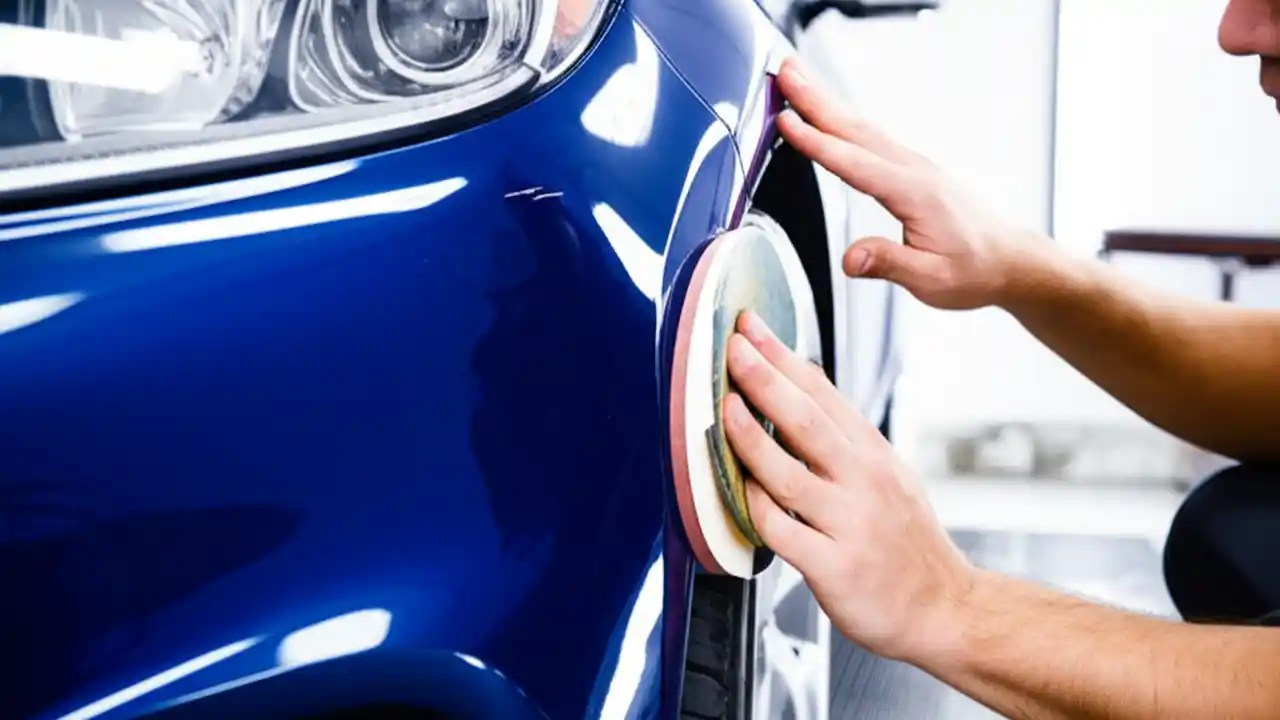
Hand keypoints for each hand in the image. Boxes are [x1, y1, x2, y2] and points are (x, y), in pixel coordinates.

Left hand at [724, 311, 975, 661]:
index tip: (751, 326)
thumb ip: (843, 439)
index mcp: (873, 454)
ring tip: (723, 408)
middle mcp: (863, 482)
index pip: (823, 394)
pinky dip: (757, 508)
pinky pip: (784, 532)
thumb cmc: (905, 541)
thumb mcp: (886, 475)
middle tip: (733, 346)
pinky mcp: (833, 567)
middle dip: (765, 379)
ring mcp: (849, 524)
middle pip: (806, 421)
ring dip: (751, 438)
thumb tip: (797, 386)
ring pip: (788, 474)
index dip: (783, 357)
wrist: (945, 609)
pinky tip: (739, 491)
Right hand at [774, 58, 1046, 309]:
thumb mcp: (931, 279)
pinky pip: (870, 136)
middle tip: (786, 73)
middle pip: (855, 129)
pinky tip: (830, 113)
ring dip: (826, 102)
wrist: (1007, 260)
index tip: (787, 122)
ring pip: (861, 127)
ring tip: (797, 81)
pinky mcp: (911, 169)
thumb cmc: (973, 270)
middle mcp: (914, 171)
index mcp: (915, 194)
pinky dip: (843, 119)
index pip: (855, 164)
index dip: (818, 143)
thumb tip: (850, 259)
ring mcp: (913, 165)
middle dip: (816, 100)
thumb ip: (887, 264)